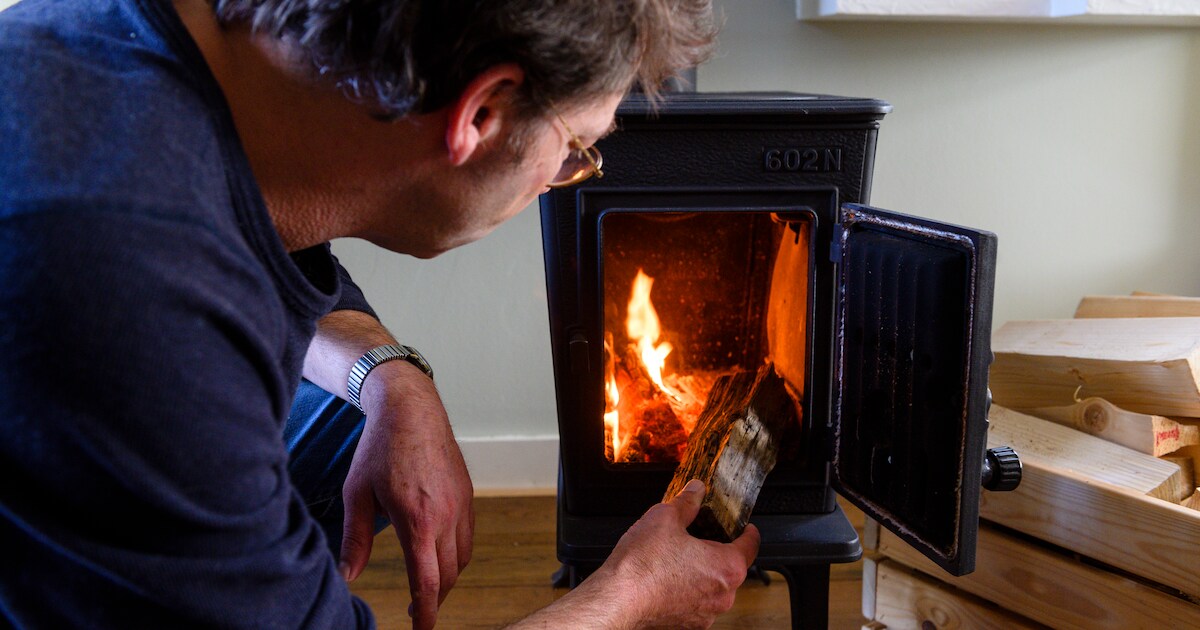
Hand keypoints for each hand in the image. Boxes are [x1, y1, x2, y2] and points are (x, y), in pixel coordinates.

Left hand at [339, 360, 473, 629]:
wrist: (412, 408)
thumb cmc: (381, 446)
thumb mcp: (358, 492)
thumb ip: (354, 539)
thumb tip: (347, 576)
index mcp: (417, 519)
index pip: (428, 580)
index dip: (427, 612)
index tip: (422, 629)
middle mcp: (446, 515)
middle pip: (448, 575)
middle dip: (434, 600)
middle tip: (419, 614)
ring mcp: (462, 504)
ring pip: (462, 559)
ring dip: (447, 579)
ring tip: (428, 588)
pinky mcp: (467, 495)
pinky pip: (468, 538)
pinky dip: (457, 556)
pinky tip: (440, 556)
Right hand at [512, 479, 758, 628]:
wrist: (617, 599)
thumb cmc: (642, 565)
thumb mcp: (665, 517)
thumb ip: (687, 502)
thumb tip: (695, 490)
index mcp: (727, 567)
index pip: (751, 545)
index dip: (747, 531)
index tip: (744, 527)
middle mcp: (723, 595)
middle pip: (731, 567)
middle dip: (717, 550)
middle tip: (699, 535)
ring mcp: (706, 613)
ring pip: (713, 586)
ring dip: (702, 572)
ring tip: (677, 556)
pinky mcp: (688, 624)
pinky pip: (696, 601)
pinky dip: (688, 589)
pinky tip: (667, 576)